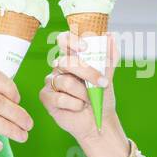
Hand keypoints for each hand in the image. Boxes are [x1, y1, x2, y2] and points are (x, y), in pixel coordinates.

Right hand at [39, 31, 120, 148]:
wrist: (99, 121)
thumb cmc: (101, 97)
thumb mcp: (108, 76)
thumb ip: (108, 56)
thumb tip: (110, 35)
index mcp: (72, 57)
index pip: (64, 40)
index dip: (71, 40)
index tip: (85, 47)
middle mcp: (59, 66)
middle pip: (66, 61)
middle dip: (88, 73)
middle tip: (103, 84)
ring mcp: (51, 81)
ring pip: (66, 82)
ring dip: (83, 94)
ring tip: (88, 100)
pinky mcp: (46, 96)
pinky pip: (59, 97)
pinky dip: (74, 105)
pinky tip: (78, 107)